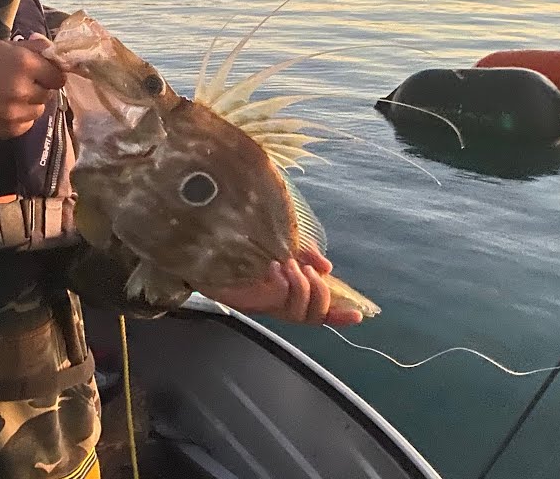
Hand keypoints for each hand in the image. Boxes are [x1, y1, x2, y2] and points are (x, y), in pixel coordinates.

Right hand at [0, 39, 65, 137]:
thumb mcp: (2, 47)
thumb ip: (32, 47)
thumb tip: (53, 47)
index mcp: (25, 63)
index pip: (58, 75)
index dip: (52, 74)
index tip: (44, 74)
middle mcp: (24, 89)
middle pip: (49, 93)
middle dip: (39, 88)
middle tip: (22, 84)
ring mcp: (18, 112)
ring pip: (39, 109)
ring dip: (30, 104)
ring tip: (11, 97)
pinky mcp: (11, 129)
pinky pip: (27, 123)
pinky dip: (20, 118)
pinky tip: (5, 109)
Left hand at [203, 257, 362, 326]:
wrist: (200, 244)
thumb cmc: (238, 243)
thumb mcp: (280, 244)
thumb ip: (304, 254)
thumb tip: (329, 267)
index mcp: (284, 292)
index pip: (317, 310)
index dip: (338, 316)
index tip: (359, 316)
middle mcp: (276, 303)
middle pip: (314, 315)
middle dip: (320, 292)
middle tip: (308, 269)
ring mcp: (263, 304)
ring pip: (299, 312)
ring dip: (302, 287)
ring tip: (288, 265)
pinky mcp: (249, 300)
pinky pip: (279, 300)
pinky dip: (283, 283)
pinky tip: (272, 268)